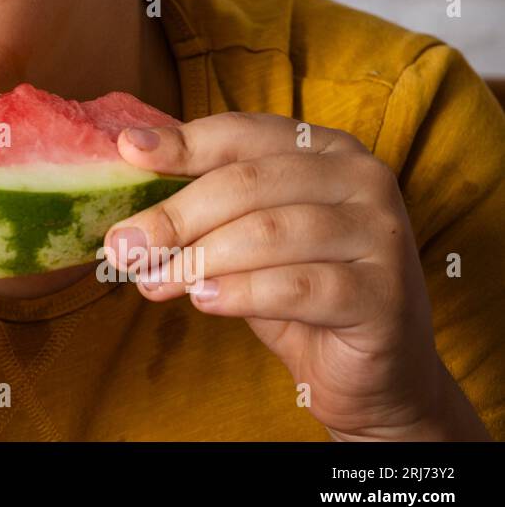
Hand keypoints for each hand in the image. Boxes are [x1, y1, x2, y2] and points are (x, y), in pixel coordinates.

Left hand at [103, 111, 488, 440]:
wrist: (373, 372)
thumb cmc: (298, 292)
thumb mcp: (247, 237)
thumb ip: (204, 207)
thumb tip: (128, 188)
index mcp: (326, 149)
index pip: (244, 134)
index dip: (183, 143)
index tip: (128, 153)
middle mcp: (362, 179)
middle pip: (248, 184)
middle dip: (175, 216)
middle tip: (123, 246)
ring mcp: (381, 234)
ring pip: (269, 232)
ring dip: (197, 259)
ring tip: (153, 282)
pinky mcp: (384, 294)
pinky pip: (298, 286)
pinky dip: (241, 293)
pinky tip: (205, 301)